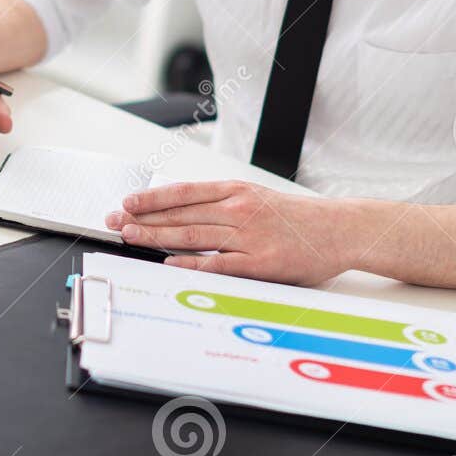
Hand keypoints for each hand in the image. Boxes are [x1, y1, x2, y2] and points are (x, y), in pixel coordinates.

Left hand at [105, 181, 352, 284]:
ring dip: (157, 237)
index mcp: (237, 191)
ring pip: (193, 236)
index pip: (184, 192)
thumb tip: (183, 213)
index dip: (152, 198)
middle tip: (115, 220)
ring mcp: (250, 236)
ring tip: (130, 237)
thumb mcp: (258, 199)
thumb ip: (224, 206)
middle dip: (143, 218)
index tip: (127, 201)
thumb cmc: (297, 218)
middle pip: (181, 214)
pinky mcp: (261, 263)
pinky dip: (191, 264)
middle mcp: (239, 209)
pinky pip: (219, 264)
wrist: (340, 230)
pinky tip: (169, 262)